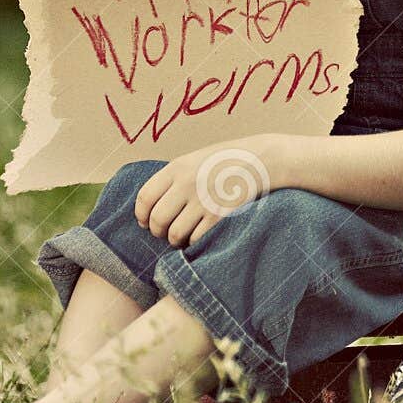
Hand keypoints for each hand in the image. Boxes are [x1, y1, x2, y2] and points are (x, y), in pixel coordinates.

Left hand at [134, 136, 282, 248]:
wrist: (261, 160)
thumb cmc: (225, 161)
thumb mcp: (194, 160)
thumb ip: (172, 179)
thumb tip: (149, 209)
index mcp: (177, 168)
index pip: (144, 197)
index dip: (141, 215)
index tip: (145, 222)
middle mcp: (187, 184)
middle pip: (157, 220)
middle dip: (158, 231)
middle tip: (164, 233)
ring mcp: (204, 201)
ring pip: (175, 234)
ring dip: (176, 240)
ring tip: (183, 235)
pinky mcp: (220, 216)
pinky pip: (196, 240)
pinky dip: (195, 242)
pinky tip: (201, 234)